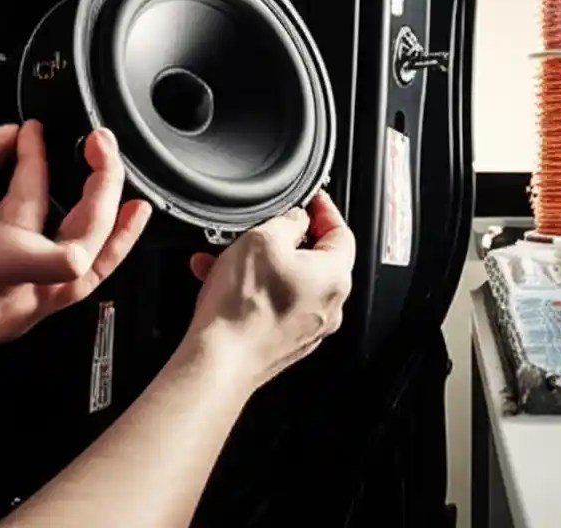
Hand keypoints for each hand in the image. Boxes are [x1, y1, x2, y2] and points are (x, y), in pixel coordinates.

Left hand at [0, 122, 151, 373]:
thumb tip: (7, 131)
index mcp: (0, 267)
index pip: (39, 219)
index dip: (39, 169)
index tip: (33, 133)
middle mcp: (26, 281)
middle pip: (85, 236)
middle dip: (101, 185)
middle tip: (102, 143)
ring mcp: (35, 285)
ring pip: (93, 238)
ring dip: (106, 189)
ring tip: (104, 149)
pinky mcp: (34, 280)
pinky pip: (80, 250)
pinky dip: (94, 205)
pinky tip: (94, 171)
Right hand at [183, 193, 354, 391]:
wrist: (218, 362)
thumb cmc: (243, 307)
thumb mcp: (263, 239)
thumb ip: (288, 220)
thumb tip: (297, 218)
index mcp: (335, 277)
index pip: (342, 232)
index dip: (324, 209)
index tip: (310, 199)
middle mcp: (329, 305)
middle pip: (314, 258)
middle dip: (283, 238)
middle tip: (262, 226)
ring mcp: (307, 326)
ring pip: (286, 280)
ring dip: (258, 263)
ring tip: (226, 254)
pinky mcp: (284, 340)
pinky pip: (271, 303)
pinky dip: (249, 288)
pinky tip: (218, 279)